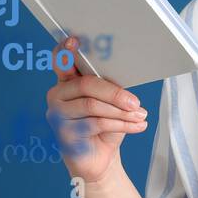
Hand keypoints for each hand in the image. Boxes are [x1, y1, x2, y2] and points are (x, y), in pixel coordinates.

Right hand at [44, 35, 149, 184]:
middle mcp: (57, 95)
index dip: (66, 51)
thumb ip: (108, 86)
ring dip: (121, 112)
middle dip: (115, 93)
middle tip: (135, 102)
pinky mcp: (63, 134)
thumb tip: (121, 76)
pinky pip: (95, 124)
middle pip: (86, 85)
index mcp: (67, 81)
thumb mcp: (110, 102)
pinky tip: (136, 126)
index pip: (61, 61)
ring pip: (92, 106)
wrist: (101, 157)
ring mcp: (57, 115)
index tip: (75, 41)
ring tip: (140, 116)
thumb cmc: (105, 125)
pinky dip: (121, 125)